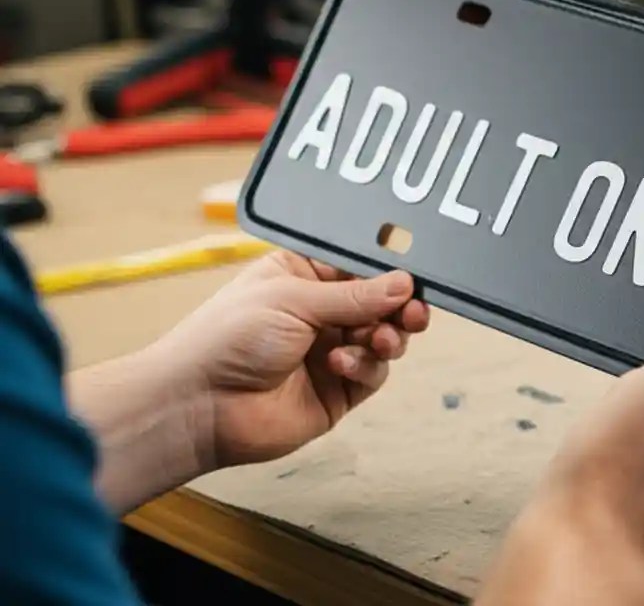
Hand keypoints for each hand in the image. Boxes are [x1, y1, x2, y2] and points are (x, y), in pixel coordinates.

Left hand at [152, 250, 429, 470]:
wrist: (200, 405)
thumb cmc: (229, 338)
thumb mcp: (293, 300)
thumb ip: (355, 295)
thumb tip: (405, 283)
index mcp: (304, 276)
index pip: (360, 266)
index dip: (389, 270)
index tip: (414, 273)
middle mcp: (321, 312)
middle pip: (381, 303)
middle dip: (400, 306)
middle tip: (414, 311)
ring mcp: (332, 351)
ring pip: (384, 338)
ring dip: (388, 337)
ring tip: (378, 339)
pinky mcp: (339, 389)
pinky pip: (372, 373)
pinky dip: (365, 366)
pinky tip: (339, 365)